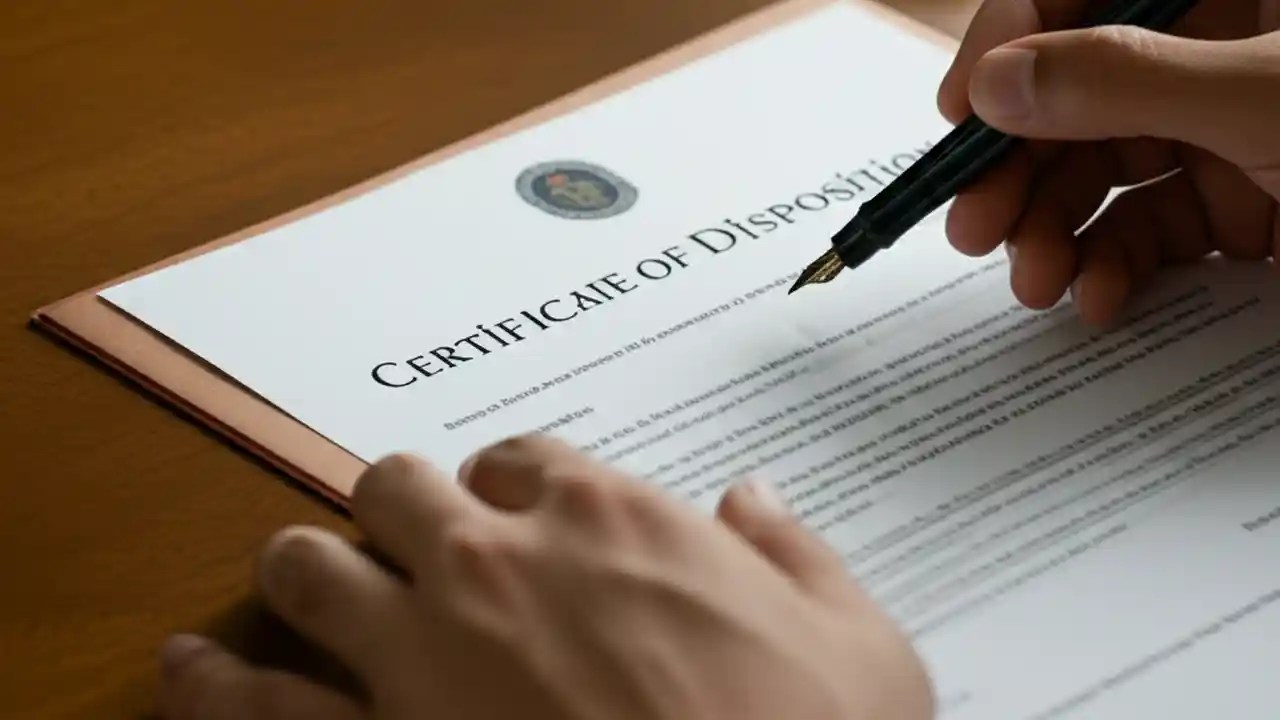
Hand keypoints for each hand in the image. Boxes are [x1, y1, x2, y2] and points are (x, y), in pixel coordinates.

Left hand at [156, 435, 933, 719]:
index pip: (522, 458)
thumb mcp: (858, 644)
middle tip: (401, 534)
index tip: (508, 506)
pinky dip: (210, 682)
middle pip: (399, 487)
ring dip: (303, 567)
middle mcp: (502, 565)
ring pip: (311, 567)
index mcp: (612, 522)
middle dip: (396, 505)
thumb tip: (757, 499)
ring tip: (296, 575)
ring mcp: (423, 653)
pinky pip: (251, 704)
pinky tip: (187, 670)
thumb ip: (795, 553)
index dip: (507, 481)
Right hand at [939, 0, 1279, 325]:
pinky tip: (1101, 297)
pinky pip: (1152, 228)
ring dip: (1054, 232)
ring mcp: (1226, 130)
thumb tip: (996, 84)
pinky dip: (1115, 265)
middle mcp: (1214, 53)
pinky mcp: (1242, 205)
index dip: (1008, 48)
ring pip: (1102, 171)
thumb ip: (1128, 82)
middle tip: (975, 227)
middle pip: (1076, 96)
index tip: (960, 117)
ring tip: (1037, 282)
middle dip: (1018, 170)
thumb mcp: (1263, 99)